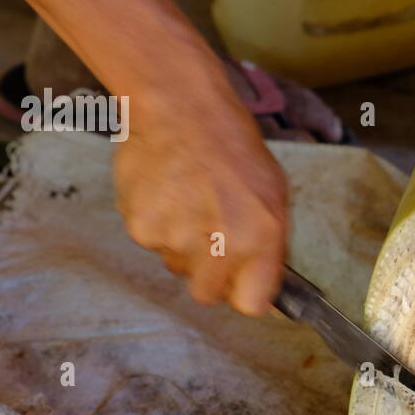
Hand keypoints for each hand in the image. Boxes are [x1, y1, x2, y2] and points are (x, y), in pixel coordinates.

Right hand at [113, 94, 287, 315]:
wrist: (180, 109)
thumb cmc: (233, 147)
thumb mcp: (274, 194)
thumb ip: (270, 246)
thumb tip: (267, 287)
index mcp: (259, 238)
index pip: (251, 305)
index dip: (245, 293)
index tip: (243, 281)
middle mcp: (218, 246)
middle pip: (207, 294)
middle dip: (209, 274)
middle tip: (211, 237)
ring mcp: (175, 240)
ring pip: (176, 267)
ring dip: (182, 246)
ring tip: (189, 201)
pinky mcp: (141, 228)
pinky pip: (151, 244)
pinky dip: (158, 225)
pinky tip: (167, 193)